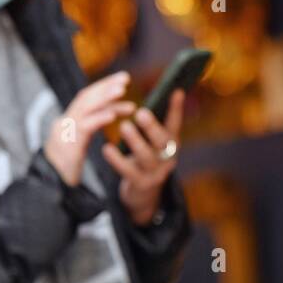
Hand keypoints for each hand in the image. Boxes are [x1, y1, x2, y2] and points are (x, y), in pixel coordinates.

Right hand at [44, 72, 135, 186]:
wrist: (48, 187)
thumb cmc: (66, 168)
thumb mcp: (79, 143)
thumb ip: (91, 126)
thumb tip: (111, 111)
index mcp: (68, 121)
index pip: (86, 98)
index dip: (103, 87)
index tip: (122, 81)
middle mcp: (64, 122)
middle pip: (85, 97)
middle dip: (106, 85)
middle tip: (126, 78)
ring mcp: (64, 131)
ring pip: (84, 107)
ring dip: (104, 96)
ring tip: (122, 90)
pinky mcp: (67, 144)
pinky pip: (84, 127)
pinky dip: (99, 118)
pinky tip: (113, 114)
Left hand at [101, 90, 184, 225]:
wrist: (143, 192)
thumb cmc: (144, 158)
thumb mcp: (152, 141)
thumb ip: (152, 124)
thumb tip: (152, 95)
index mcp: (171, 143)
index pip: (175, 123)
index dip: (176, 108)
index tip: (175, 90)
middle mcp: (168, 157)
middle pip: (163, 142)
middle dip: (152, 127)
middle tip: (141, 113)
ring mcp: (157, 173)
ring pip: (147, 157)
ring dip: (136, 141)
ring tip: (124, 126)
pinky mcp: (142, 184)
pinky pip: (129, 171)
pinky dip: (117, 160)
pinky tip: (106, 148)